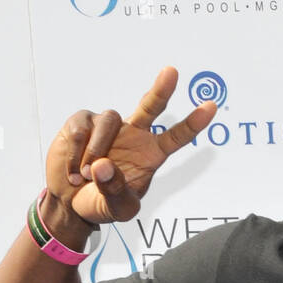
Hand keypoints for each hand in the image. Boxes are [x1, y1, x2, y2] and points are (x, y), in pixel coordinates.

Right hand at [44, 66, 216, 236]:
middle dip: (162, 90)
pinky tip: (73, 171)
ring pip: (109, 122)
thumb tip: (103, 165)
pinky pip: (81, 129)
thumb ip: (115, 192)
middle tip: (172, 72)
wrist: (71, 201)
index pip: (176, 136)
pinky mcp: (83, 122)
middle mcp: (133, 135)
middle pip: (151, 106)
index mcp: (150, 155)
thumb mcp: (117, 209)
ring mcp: (109, 126)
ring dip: (95, 151)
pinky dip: (75, 154)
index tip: (211, 106)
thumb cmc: (102, 203)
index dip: (193, 122)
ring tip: (85, 177)